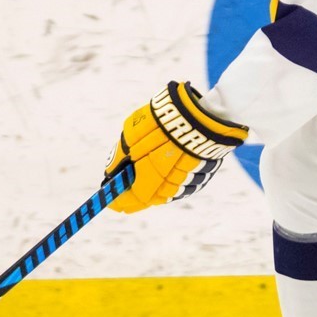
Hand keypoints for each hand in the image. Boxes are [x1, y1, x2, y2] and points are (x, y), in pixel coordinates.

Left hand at [103, 81, 247, 213]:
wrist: (199, 114)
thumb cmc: (161, 125)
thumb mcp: (131, 137)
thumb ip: (120, 158)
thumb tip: (111, 173)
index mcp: (151, 181)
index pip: (131, 200)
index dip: (120, 201)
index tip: (111, 201)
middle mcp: (171, 188)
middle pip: (151, 199)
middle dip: (137, 195)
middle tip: (126, 190)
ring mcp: (190, 182)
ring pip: (168, 192)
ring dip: (156, 187)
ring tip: (148, 175)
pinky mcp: (204, 175)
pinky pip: (185, 184)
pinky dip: (174, 180)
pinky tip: (169, 170)